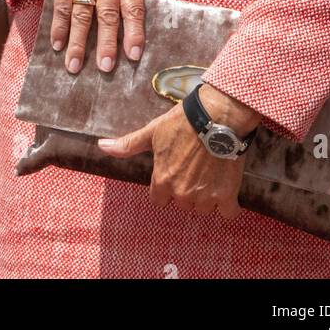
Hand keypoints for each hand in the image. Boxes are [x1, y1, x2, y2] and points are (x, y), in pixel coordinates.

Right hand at [25, 0, 144, 74]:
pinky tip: (58, 45)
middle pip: (108, 14)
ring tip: (75, 65)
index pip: (134, 6)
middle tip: (105, 67)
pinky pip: (62, 6)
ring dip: (78, 43)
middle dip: (107, 44)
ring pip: (83, 14)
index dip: (135, 32)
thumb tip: (126, 41)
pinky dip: (60, 28)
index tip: (134, 56)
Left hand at [98, 83, 260, 217]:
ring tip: (210, 173)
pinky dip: (228, 205)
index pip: (159, 200)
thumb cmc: (182, 122)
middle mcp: (182, 194)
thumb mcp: (152, 132)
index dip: (165, 186)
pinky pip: (227, 213)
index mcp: (162, 181)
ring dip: (206, 197)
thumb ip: (128, 144)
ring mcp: (205, 197)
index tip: (174, 172)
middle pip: (182, 203)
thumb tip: (101, 146)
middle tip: (193, 168)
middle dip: (186, 189)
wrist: (217, 116)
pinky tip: (226, 190)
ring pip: (203, 208)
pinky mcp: (226, 195)